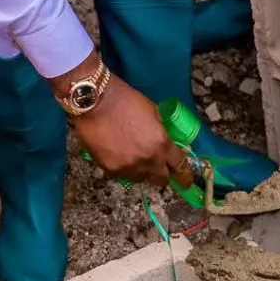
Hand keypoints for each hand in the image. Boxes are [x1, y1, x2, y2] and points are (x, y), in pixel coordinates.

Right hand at [72, 78, 192, 188]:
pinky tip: (117, 152)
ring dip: (140, 170)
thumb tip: (164, 143)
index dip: (184, 176)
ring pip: (140, 178)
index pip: (179, 167)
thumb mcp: (152, 111)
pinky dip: (123, 167)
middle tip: (156, 165)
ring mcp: (127, 168)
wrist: (93, 100)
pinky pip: (122, 174)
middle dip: (161, 173)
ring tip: (131, 154)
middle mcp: (147, 160)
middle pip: (161, 180)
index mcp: (161, 144)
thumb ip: (160, 132)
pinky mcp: (109, 170)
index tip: (186, 181)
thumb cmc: (124, 100)